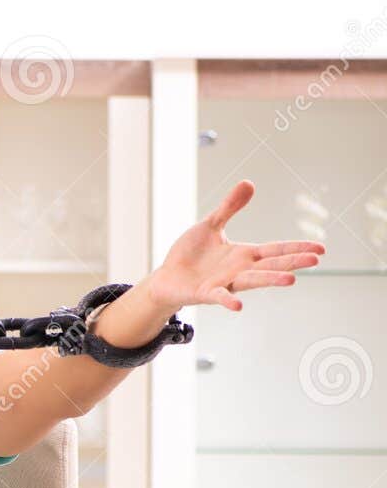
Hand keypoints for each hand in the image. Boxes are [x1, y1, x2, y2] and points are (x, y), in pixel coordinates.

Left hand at [145, 180, 324, 312]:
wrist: (166, 278)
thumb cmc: (189, 254)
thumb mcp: (210, 225)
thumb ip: (229, 207)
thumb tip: (249, 182)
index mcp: (244, 254)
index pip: (276, 249)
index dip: (297, 248)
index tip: (321, 249)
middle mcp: (239, 270)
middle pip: (271, 265)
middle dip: (292, 262)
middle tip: (316, 260)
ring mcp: (224, 283)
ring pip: (252, 281)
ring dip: (270, 280)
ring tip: (291, 280)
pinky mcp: (206, 293)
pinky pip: (220, 297)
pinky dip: (229, 301)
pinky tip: (238, 305)